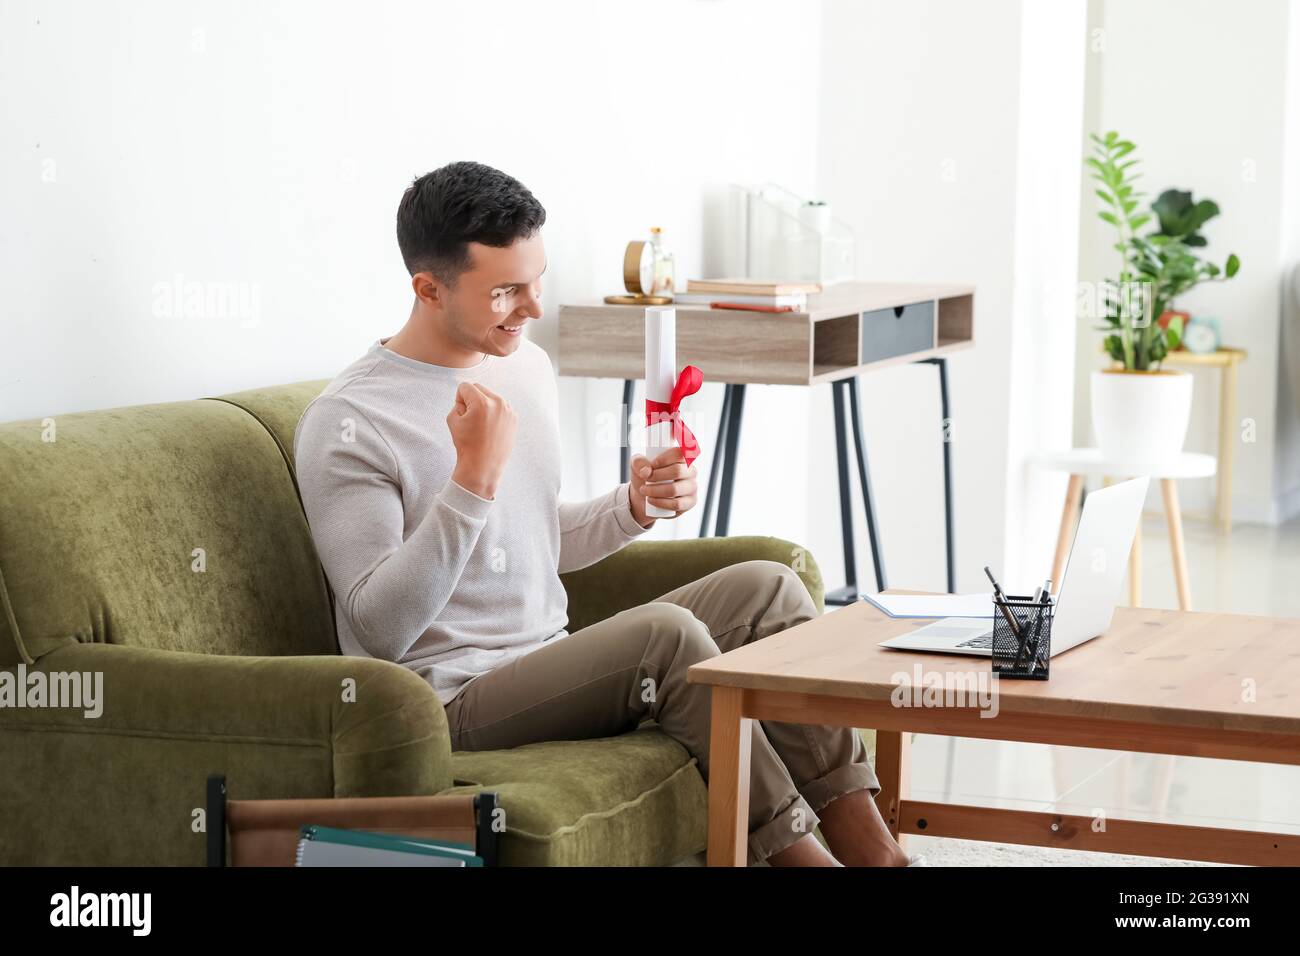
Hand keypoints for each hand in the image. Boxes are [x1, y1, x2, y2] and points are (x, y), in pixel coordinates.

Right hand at [446, 381, 516, 499]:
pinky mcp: (514, 418)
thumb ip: (458, 403)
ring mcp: (508, 410)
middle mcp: (498, 403)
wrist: (483, 466)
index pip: (465, 387)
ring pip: (490, 397)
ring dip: (483, 405)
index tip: (462, 414)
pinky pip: (500, 407)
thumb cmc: (466, 445)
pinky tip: (490, 428)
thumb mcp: (452, 420)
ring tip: (481, 425)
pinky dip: (493, 413)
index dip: (459, 399)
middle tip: (470, 419)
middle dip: (472, 399)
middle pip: (479, 388)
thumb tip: (467, 398)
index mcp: (482, 402)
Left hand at [628, 446, 697, 526]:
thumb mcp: (638, 466)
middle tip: (646, 479)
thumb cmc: (646, 478)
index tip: (652, 464)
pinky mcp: (691, 502)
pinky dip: (660, 502)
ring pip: (675, 489)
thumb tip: (646, 471)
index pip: (680, 452)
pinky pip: (677, 504)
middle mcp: (691, 470)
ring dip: (655, 490)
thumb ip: (639, 462)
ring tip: (644, 490)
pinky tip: (651, 500)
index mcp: (681, 457)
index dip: (664, 458)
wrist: (645, 498)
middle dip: (657, 475)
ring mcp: (692, 487)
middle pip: (677, 471)